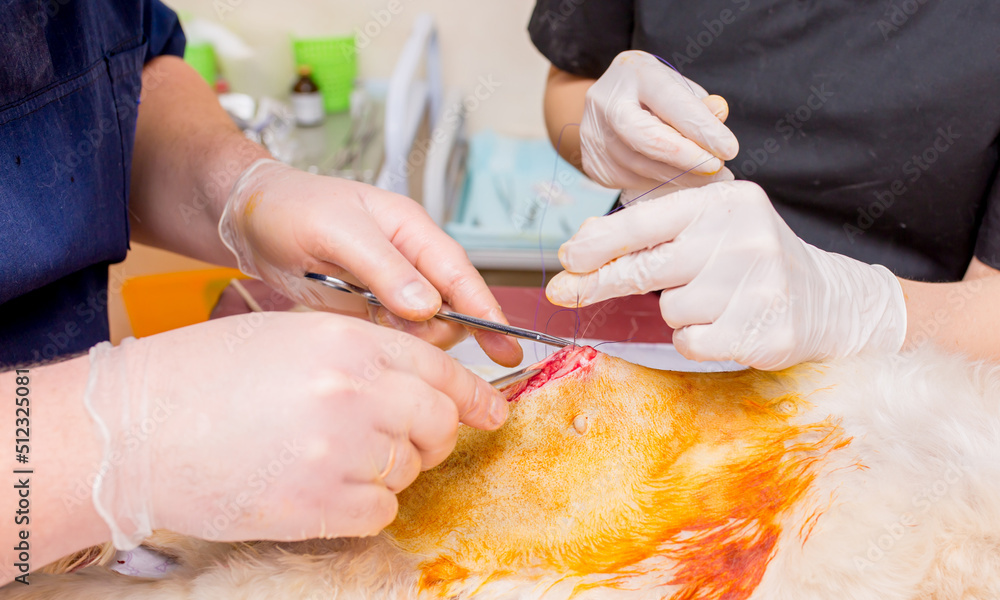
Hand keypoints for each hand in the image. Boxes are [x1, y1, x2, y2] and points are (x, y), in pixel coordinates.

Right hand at [83, 312, 508, 546]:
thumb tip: (416, 384)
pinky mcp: (321, 505)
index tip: (491, 411)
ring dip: (387, 469)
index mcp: (348, 342)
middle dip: (434, 435)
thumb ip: (360, 355)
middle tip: (409, 442)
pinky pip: (381, 511)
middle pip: (438, 422)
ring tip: (329, 457)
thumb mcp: (289, 337)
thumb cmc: (202, 376)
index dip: (472, 393)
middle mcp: (355, 391)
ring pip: (409, 469)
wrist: (134, 428)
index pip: (439, 368)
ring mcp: (341, 450)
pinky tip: (322, 489)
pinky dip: (364, 506)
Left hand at [218, 159, 521, 366]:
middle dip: (439, 330)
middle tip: (399, 332)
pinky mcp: (369, 309)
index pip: (459, 275)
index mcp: (412, 230)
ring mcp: (390, 287)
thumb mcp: (339, 230)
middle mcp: (409, 260)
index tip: (505, 346)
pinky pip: (394, 336)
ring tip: (369, 324)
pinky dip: (388, 344)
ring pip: (424, 328)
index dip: (485, 311)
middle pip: (450, 308)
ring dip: (409, 339)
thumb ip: (384, 267)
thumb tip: (429, 305)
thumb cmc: (293, 208)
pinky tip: (365, 336)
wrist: (248, 219)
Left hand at [546, 181, 906, 369]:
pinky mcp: (765, 330)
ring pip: (671, 310)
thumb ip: (648, 230)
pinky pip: (693, 342)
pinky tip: (723, 324)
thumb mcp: (706, 229)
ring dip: (678, 313)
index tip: (566, 259)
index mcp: (725, 202)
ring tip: (713, 301)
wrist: (826, 300)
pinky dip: (695, 339)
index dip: (600, 243)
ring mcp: (759, 285)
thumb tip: (581, 241)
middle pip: (647, 267)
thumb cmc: (750, 259)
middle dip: (600, 282)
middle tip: (563, 292)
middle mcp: (744, 237)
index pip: (647, 222)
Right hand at [581, 50, 739, 195]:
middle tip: (716, 170)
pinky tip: (677, 179)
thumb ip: (698, 106)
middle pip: (644, 137)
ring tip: (707, 179)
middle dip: (685, 157)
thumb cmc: (653, 94)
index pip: (670, 102)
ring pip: (639, 165)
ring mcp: (592, 133)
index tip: (729, 150)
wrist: (607, 104)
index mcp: (634, 71)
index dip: (701, 128)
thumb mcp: (678, 88)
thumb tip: (719, 116)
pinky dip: (658, 182)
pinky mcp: (590, 160)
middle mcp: (606, 100)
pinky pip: (629, 180)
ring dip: (678, 176)